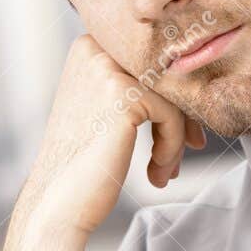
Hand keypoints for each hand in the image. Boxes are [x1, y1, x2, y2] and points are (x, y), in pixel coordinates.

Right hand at [19, 34, 205, 235]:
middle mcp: (95, 49)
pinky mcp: (123, 95)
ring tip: (165, 173)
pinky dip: (171, 148)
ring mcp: (107, 69)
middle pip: (165, 77)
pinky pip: (171, 115)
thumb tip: (193, 84)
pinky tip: (156, 174)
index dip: (173, 101)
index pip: (153, 64)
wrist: (57, 203)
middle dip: (181, 120)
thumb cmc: (83, 164)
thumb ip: (137, 88)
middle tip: (179, 157)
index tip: (185, 137)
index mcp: (89, 46)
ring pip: (172, 96)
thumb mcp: (105, 110)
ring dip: (176, 139)